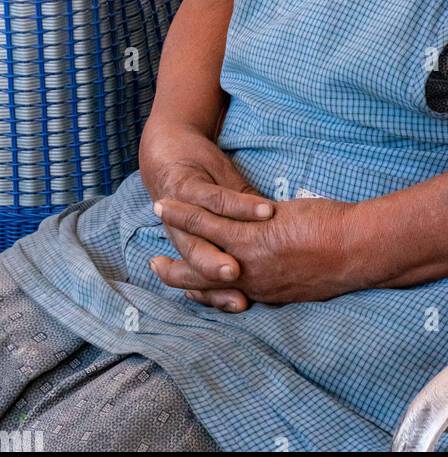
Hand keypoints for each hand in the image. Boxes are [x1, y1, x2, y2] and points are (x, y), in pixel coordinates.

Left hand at [139, 119, 273, 309]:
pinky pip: (217, 198)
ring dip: (218, 258)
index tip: (257, 308)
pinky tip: (266, 209)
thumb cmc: (203, 183)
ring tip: (236, 270)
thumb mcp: (226, 215)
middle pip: (204, 271)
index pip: (216, 281)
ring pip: (203, 242)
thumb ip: (246, 236)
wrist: (167, 148)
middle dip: (221, 288)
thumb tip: (271, 257)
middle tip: (238, 305)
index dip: (231, 297)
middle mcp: (188, 238)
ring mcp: (186, 212)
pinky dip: (242, 205)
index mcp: (202, 247)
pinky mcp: (185, 184)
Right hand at [148, 195, 358, 308]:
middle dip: (175, 274)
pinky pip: (208, 225)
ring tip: (160, 214)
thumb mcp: (308, 276)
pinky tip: (172, 203)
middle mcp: (251, 283)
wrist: (356, 252)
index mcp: (265, 292)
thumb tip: (291, 260)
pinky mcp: (250, 239)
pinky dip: (186, 215)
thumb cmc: (344, 258)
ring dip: (176, 230)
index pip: (222, 294)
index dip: (201, 291)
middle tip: (157, 265)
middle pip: (200, 282)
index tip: (187, 286)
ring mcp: (247, 261)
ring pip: (199, 247)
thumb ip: (291, 272)